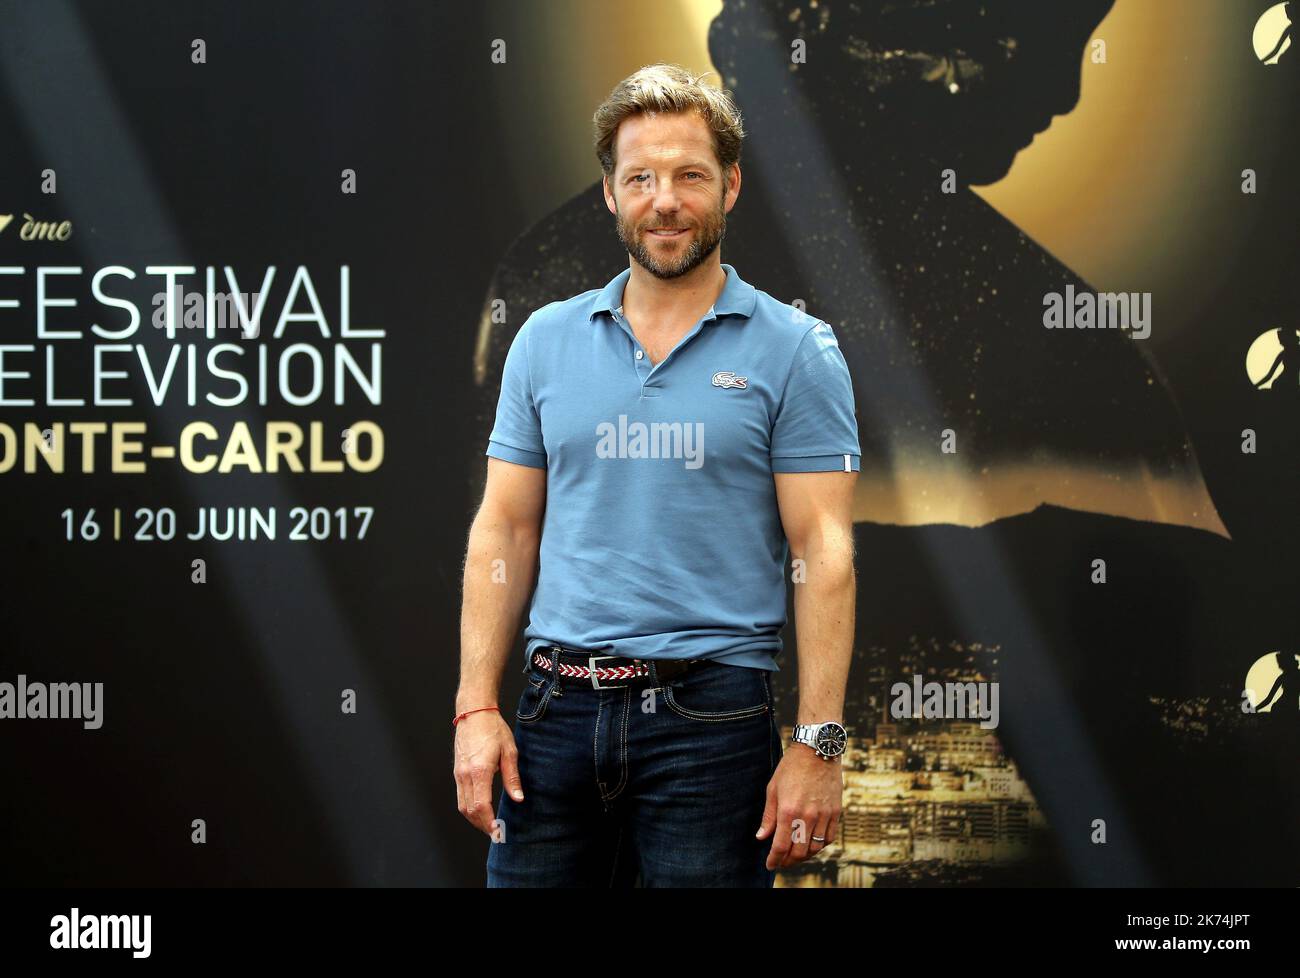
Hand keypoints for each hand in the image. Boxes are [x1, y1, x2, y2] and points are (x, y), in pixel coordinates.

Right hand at [453, 711, 522, 834]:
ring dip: (474, 819)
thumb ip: (512, 777)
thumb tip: (518, 798)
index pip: (481, 806)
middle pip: (469, 810)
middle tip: (496, 833)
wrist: (474, 712)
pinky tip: (480, 810)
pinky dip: (469, 808)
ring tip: (489, 825)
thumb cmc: (493, 729)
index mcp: (479, 770)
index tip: (498, 832)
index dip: (489, 822)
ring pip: (462, 806)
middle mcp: (465, 774)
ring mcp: (459, 773)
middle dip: (482, 825)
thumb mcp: (510, 751)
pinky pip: (460, 796)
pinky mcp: (457, 771)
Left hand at [755, 745, 842, 870]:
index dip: (774, 859)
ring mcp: (824, 815)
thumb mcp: (773, 789)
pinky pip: (829, 837)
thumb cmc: (791, 768)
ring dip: (804, 856)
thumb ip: (768, 816)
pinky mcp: (836, 811)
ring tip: (796, 854)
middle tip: (782, 861)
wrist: (817, 750)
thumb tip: (761, 837)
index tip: (770, 865)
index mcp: (788, 811)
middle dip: (788, 861)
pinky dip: (819, 845)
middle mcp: (807, 816)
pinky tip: (812, 843)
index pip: (780, 846)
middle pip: (799, 852)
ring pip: (815, 848)